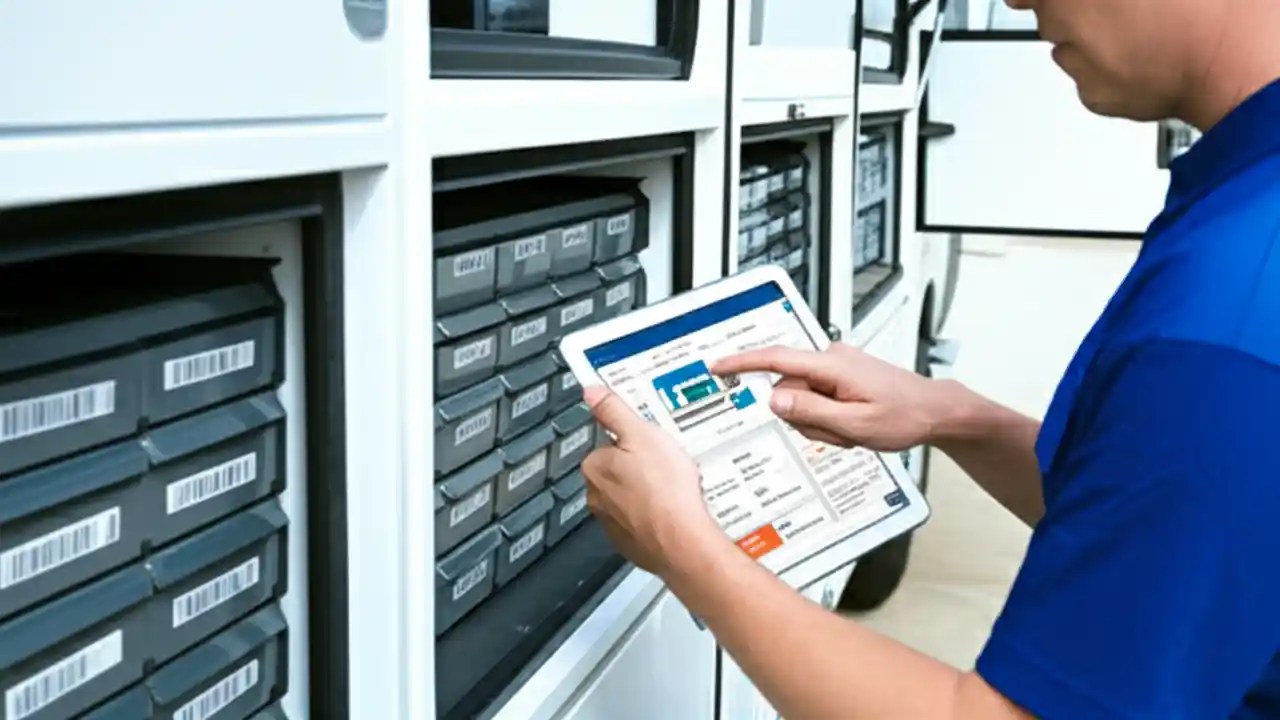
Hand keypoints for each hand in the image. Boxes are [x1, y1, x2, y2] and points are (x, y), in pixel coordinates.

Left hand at [580, 386, 727, 576]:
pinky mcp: (630, 544)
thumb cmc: (665, 488)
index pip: (611, 444)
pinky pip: (642, 523)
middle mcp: (596, 496)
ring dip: (649, 494)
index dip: (636, 441)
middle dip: (642, 468)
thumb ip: (614, 411)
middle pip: (620, 472)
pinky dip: (655, 518)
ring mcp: (612, 524)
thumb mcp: (642, 434)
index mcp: (595, 466)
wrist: (682, 542)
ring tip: (678, 490)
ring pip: (631, 498)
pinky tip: (675, 513)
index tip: (654, 443)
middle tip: (670, 465)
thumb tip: (590, 391)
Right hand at [712, 343, 944, 451]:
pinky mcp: (840, 375)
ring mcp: (836, 366)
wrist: (934, 410)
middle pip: (790, 391)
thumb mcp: (855, 425)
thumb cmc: (903, 416)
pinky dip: (829, 416)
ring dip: (820, 421)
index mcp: (832, 366)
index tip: (719, 366)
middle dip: (805, 418)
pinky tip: (852, 424)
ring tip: (851, 429)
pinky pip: (817, 398)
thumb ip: (811, 412)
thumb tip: (773, 400)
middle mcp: (831, 359)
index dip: (744, 363)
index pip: (776, 360)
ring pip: (803, 399)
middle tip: (839, 433)